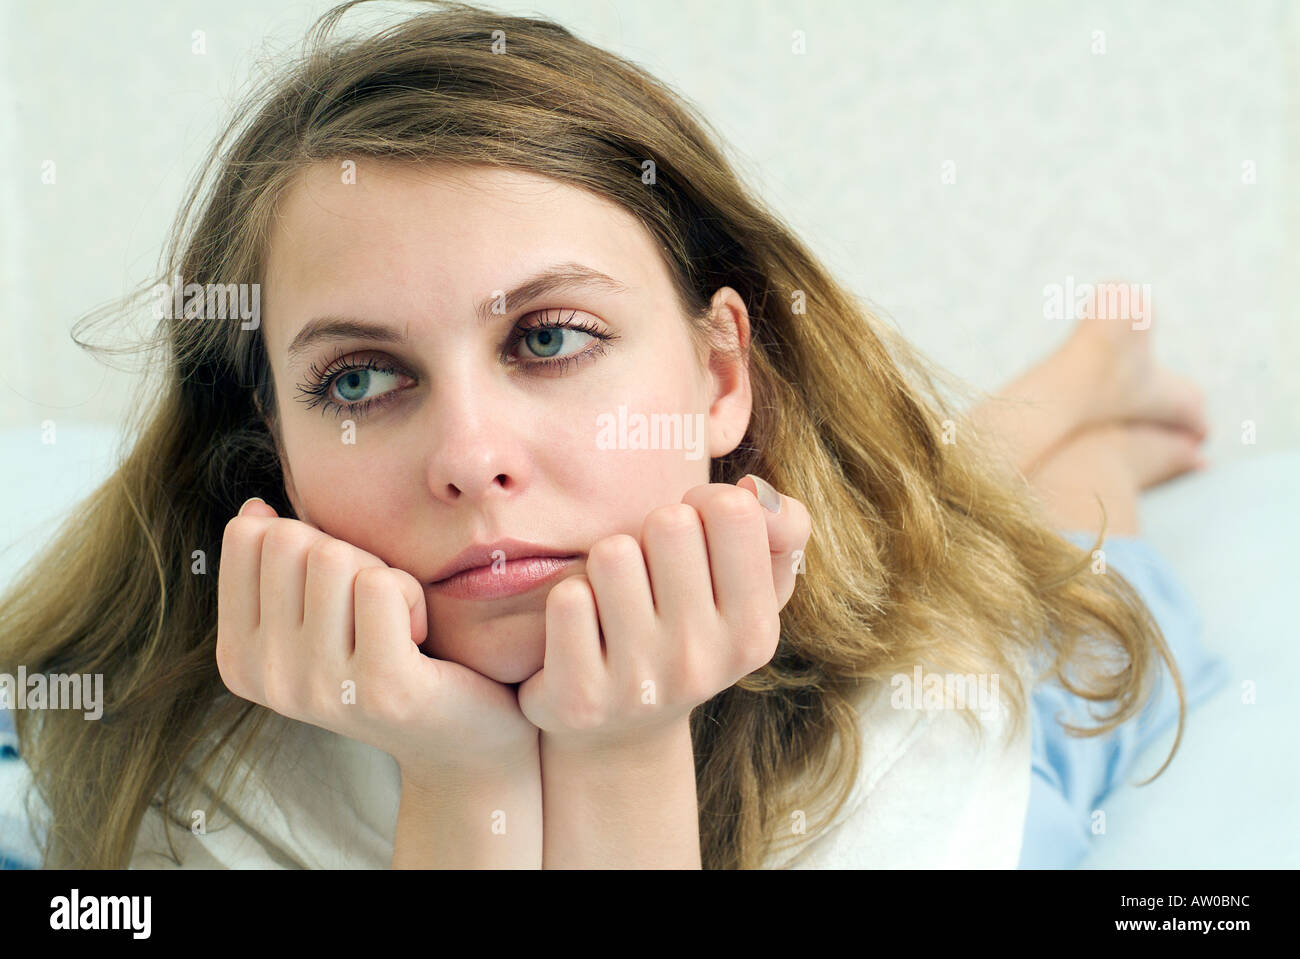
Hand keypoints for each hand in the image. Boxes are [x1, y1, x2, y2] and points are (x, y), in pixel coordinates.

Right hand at [216, 498, 538, 782]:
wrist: (464, 739)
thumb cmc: (393, 656)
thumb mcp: (321, 611)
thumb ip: (280, 564)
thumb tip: (254, 508)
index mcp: (239, 656)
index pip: (247, 536)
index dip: (306, 541)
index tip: (338, 593)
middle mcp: (267, 678)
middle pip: (291, 540)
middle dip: (346, 554)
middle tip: (376, 609)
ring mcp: (319, 687)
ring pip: (334, 557)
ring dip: (383, 576)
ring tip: (398, 627)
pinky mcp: (380, 687)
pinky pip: (379, 583)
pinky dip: (411, 594)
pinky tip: (418, 638)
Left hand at [516, 477, 810, 751]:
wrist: (622, 731)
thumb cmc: (691, 630)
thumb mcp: (753, 588)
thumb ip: (781, 528)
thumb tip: (755, 489)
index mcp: (754, 632)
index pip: (732, 510)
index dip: (704, 503)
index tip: (694, 534)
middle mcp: (702, 662)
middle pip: (669, 523)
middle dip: (651, 534)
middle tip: (649, 575)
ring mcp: (639, 684)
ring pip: (614, 553)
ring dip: (606, 563)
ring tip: (615, 600)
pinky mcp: (580, 698)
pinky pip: (569, 599)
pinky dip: (569, 598)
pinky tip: (583, 629)